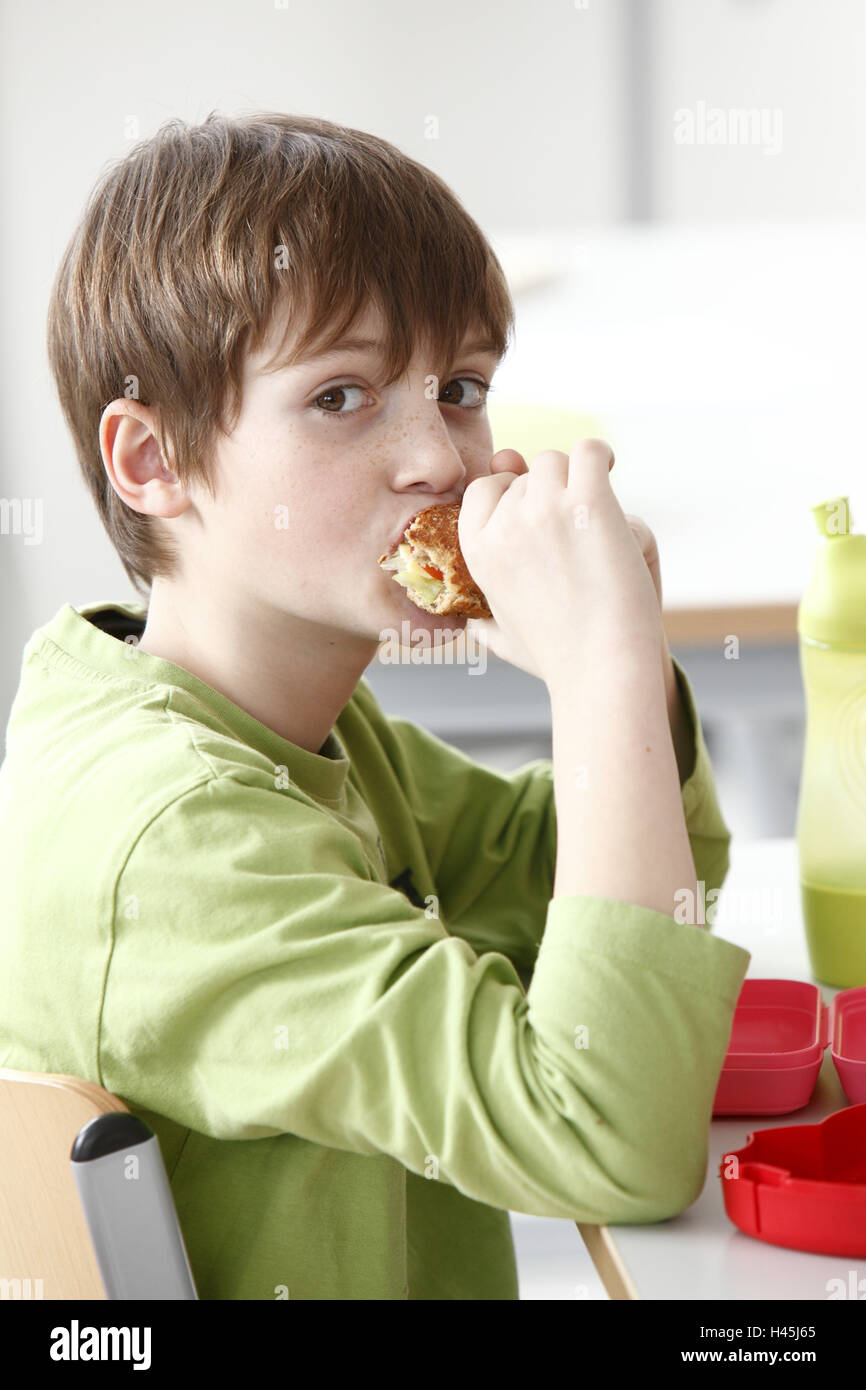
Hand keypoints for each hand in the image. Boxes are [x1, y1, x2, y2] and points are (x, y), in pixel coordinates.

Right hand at [464, 446, 664, 680]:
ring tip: (594, 506)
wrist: (602, 666)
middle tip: (575, 526)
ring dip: (575, 476)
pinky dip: (600, 456)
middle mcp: (504, 524)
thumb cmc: (557, 657)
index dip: (510, 493)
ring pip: (555, 461)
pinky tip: (608, 469)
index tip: (536, 508)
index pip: (484, 488)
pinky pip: (589, 451)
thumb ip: (479, 621)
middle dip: (549, 491)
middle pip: (525, 475)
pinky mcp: (587, 501)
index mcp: (477, 549)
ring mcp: (544, 509)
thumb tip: (466, 618)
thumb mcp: (500, 640)